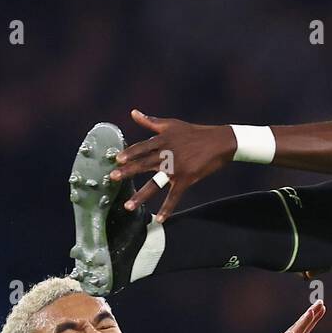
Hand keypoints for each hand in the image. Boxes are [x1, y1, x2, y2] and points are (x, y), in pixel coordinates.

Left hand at [111, 110, 236, 220]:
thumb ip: (150, 122)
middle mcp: (167, 154)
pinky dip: (167, 209)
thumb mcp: (171, 125)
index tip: (116, 160)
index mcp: (162, 141)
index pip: (142, 147)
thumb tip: (133, 112)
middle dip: (128, 171)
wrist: (219, 142)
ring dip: (141, 196)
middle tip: (113, 178)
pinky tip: (158, 219)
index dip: (129, 153)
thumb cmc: (194, 132)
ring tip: (128, 206)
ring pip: (155, 183)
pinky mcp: (186, 179)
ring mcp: (176, 168)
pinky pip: (174, 196)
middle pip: (144, 164)